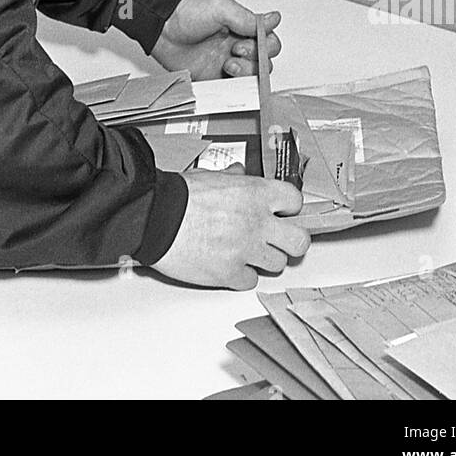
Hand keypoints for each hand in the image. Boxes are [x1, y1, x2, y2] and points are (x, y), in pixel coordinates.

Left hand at [151, 0, 280, 80]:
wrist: (162, 29)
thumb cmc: (187, 14)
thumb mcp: (221, 7)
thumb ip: (247, 18)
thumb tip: (273, 20)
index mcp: (242, 28)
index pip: (269, 41)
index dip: (267, 44)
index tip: (256, 39)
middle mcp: (237, 47)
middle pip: (264, 61)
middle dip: (256, 58)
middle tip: (237, 50)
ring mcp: (227, 64)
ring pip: (252, 77)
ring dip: (245, 72)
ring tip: (228, 63)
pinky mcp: (215, 79)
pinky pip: (233, 89)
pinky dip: (234, 86)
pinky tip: (224, 75)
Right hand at [152, 170, 309, 289]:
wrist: (155, 217)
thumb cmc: (179, 196)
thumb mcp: (211, 175)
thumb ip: (234, 177)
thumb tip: (240, 174)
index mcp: (256, 193)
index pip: (295, 201)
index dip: (289, 207)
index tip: (282, 212)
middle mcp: (258, 223)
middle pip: (299, 241)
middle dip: (290, 240)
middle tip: (278, 239)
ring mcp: (247, 250)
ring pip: (278, 264)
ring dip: (264, 259)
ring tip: (247, 251)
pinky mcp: (231, 274)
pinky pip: (251, 281)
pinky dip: (241, 275)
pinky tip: (229, 264)